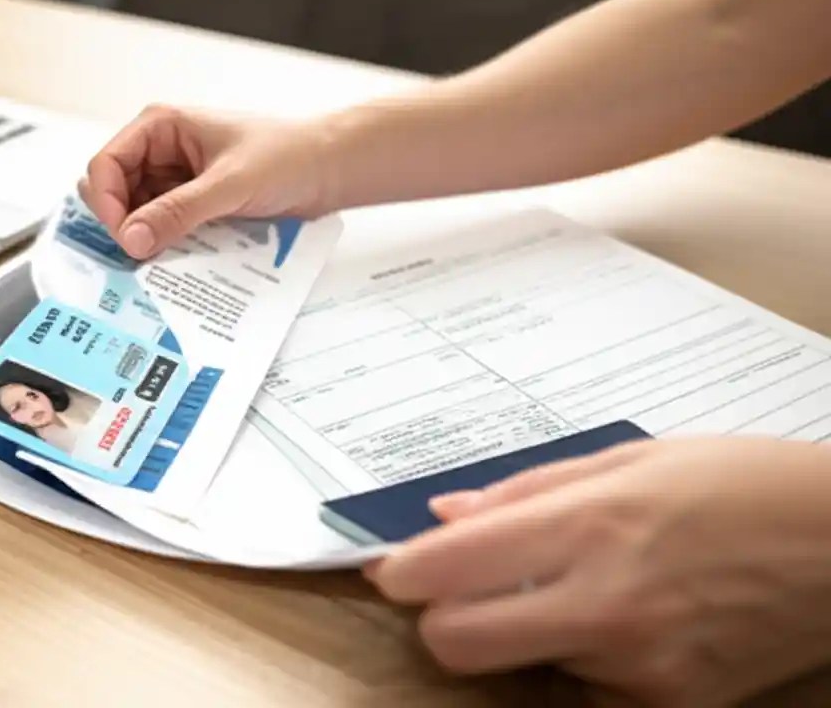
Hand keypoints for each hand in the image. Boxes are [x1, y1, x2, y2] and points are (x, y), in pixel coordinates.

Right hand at [79, 104, 335, 258]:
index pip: (105, 166)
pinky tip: (176, 261)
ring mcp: (176, 180)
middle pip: (114, 194)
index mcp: (160, 127)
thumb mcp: (229, 184)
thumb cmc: (288, 156)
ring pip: (137, 216)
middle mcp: (161, 151)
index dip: (107, 204)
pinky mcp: (193, 204)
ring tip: (160, 263)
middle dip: (122, 225)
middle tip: (140, 256)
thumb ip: (178, 211)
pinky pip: (165, 228)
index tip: (125, 238)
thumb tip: (132, 239)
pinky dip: (165, 245)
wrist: (329, 169)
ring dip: (145, 239)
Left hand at [362, 436, 830, 707]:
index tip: (398, 568)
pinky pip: (585, 689)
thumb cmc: (743, 484)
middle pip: (455, 645)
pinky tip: (630, 621)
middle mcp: (605, 605)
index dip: (403, 572)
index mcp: (589, 525)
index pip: (445, 570)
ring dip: (527, 633)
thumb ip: (525, 491)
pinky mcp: (671, 707)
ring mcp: (638, 667)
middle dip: (444, 618)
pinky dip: (584, 659)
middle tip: (469, 588)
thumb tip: (443, 517)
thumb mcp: (634, 459)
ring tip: (592, 586)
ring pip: (522, 665)